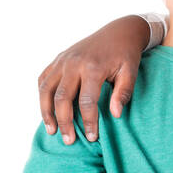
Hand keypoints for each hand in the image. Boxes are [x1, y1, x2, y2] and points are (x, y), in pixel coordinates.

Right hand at [38, 15, 151, 143]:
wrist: (118, 31)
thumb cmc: (126, 55)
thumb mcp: (131, 72)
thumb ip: (123, 93)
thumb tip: (115, 115)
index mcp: (92, 67)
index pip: (86, 101)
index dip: (89, 122)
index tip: (92, 137)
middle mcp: (73, 63)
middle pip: (62, 98)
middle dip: (64, 122)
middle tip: (69, 141)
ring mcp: (62, 60)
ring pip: (46, 90)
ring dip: (46, 112)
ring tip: (52, 131)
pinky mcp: (58, 59)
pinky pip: (43, 79)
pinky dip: (42, 96)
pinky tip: (46, 111)